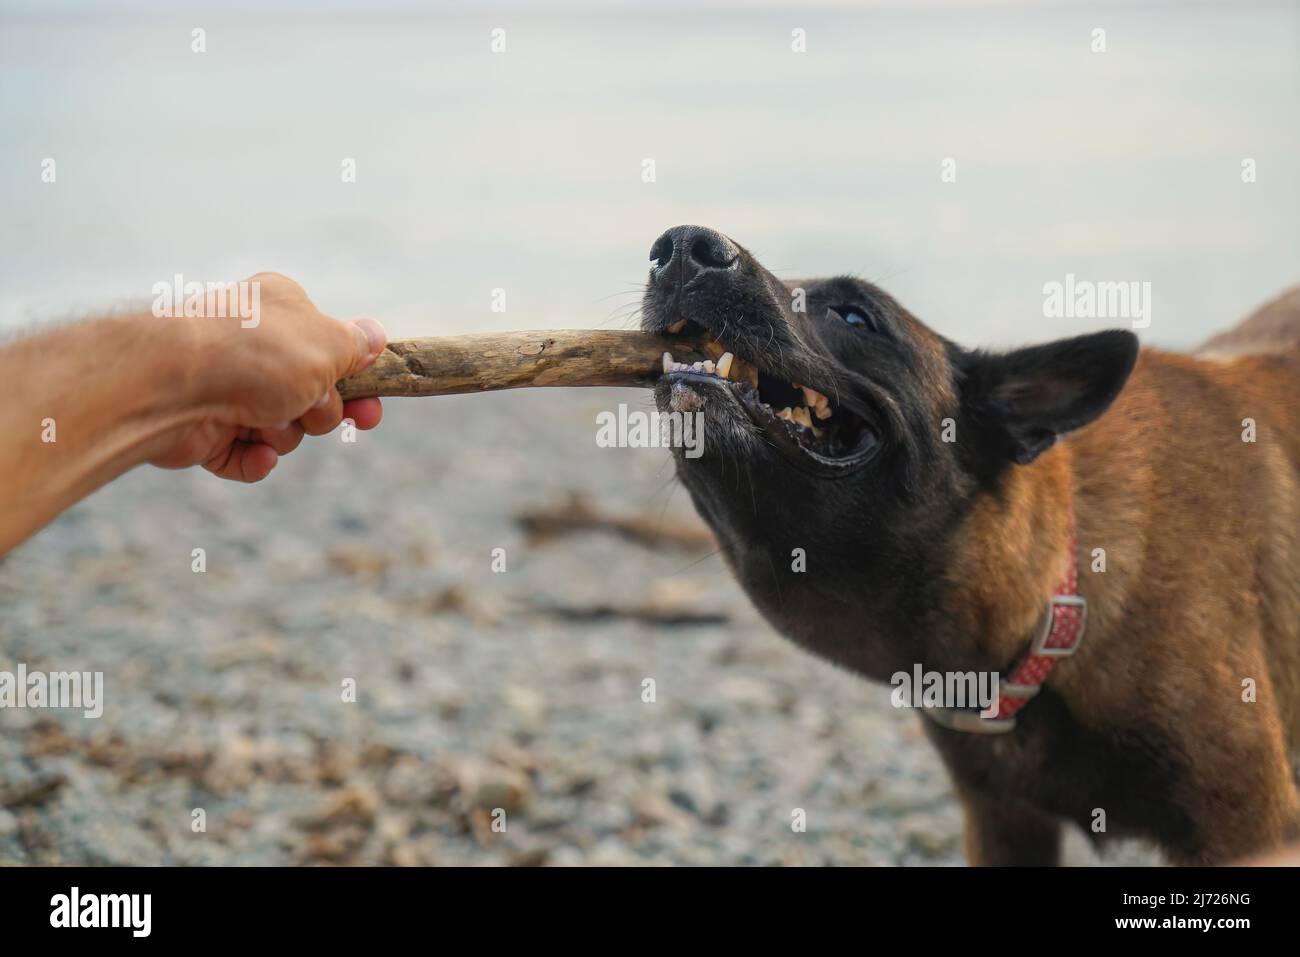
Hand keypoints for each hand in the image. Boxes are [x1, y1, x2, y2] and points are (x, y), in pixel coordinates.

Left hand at [148, 273, 385, 480]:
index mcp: (282, 311)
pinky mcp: (205, 429)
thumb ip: (356, 345)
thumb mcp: (328, 344)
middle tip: (316, 412)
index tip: (372, 405)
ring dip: (286, 432)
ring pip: (282, 426)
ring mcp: (228, 388)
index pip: (329, 347)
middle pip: (311, 393)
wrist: (174, 384)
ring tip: (269, 422)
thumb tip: (376, 336)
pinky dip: (254, 458)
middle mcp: (254, 346)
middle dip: (321, 411)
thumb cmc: (258, 354)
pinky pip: (245, 454)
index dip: (356, 379)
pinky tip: (256, 451)